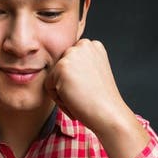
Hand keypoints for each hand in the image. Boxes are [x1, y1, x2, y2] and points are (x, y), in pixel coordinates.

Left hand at [45, 39, 149, 157]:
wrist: (108, 112)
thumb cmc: (102, 100)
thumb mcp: (95, 73)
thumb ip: (81, 65)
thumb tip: (64, 71)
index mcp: (93, 45)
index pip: (70, 62)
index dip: (75, 80)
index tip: (87, 90)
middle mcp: (83, 45)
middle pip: (60, 68)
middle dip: (67, 85)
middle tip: (84, 96)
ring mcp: (72, 54)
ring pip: (54, 77)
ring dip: (63, 92)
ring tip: (80, 99)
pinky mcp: (62, 67)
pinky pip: (48, 86)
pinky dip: (58, 99)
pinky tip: (75, 101)